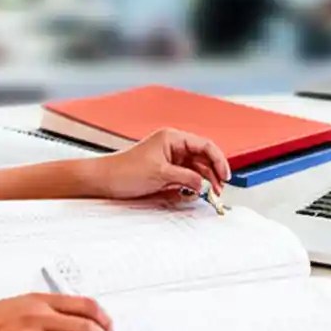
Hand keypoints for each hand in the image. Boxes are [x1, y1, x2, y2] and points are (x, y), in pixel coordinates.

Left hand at [89, 128, 230, 201]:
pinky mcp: (165, 170)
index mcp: (172, 138)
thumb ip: (186, 177)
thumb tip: (203, 183)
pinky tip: (194, 192)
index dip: (218, 160)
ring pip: (196, 168)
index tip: (225, 176)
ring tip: (210, 193)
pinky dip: (192, 184)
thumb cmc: (125, 171)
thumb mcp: (160, 174)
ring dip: (203, 180)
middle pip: (202, 157)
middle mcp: (173, 145)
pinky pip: (186, 175)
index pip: (204, 145)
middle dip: (212, 173)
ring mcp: (170, 158)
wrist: (105, 180)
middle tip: (219, 190)